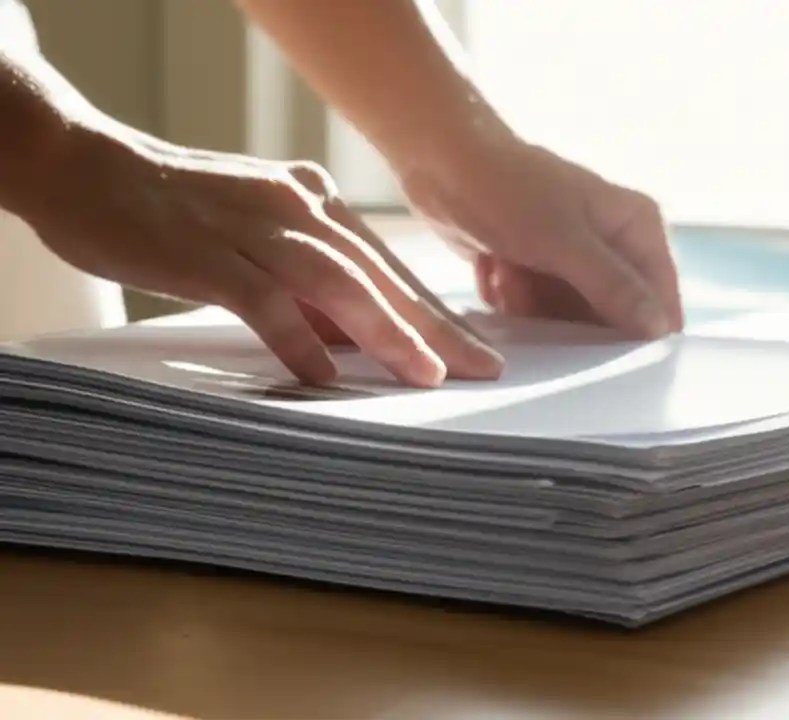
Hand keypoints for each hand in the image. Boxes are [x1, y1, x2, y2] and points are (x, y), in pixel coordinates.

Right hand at [24, 126, 503, 386]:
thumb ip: (307, 284)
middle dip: (434, 327)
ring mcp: (252, 228)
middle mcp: (297, 208)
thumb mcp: (259, 237)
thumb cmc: (175, 211)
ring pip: (336, 281)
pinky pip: (261, 298)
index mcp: (315, 203)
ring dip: (385, 329)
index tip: (476, 351)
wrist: (83, 167)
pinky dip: (295, 336)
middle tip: (482, 368)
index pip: (388, 268)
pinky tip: (324, 374)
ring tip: (427, 374)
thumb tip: (356, 341)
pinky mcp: (206, 253)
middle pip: (379, 275)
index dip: (434, 313)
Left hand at [399, 138, 683, 337]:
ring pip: (572, 324)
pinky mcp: (543, 277)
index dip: (641, 339)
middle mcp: (616, 248)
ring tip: (509, 270)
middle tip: (532, 289)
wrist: (441, 164)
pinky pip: (540, 318)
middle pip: (615, 321)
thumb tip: (659, 330)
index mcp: (639, 229)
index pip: (662, 304)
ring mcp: (578, 265)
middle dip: (570, 321)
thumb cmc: (507, 190)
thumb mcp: (563, 241)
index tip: (607, 362)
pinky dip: (516, 305)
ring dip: (535, 311)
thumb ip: (614, 286)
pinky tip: (496, 272)